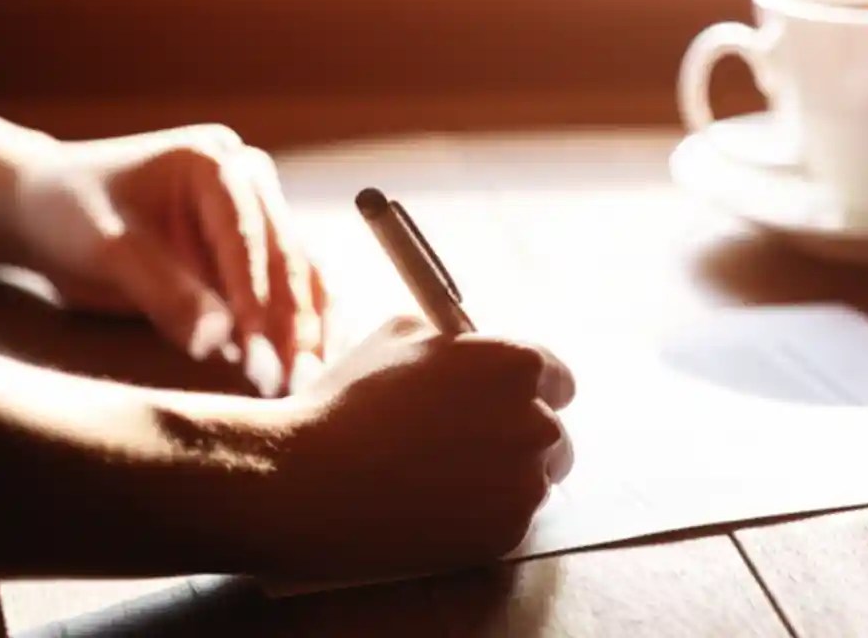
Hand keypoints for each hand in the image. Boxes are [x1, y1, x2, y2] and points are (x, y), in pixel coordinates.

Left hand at [8, 124, 327, 395]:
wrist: (48, 210)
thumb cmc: (68, 215)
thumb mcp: (106, 249)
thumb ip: (163, 291)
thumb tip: (218, 342)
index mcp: (214, 162)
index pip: (245, 233)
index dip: (252, 290)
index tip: (253, 343)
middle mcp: (250, 181)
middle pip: (286, 255)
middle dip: (293, 318)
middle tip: (297, 376)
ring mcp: (260, 214)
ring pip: (303, 274)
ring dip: (311, 327)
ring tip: (311, 377)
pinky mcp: (259, 250)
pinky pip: (297, 288)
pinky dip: (307, 325)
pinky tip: (314, 362)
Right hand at [254, 317, 575, 579]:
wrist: (309, 481)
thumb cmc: (349, 401)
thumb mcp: (402, 336)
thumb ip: (457, 344)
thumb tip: (470, 348)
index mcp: (517, 364)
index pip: (558, 381)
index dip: (527, 393)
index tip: (505, 406)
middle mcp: (536, 422)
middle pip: (553, 435)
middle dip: (520, 439)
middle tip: (472, 450)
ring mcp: (525, 482)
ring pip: (536, 481)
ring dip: (506, 481)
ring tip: (447, 481)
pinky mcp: (506, 532)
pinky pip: (510, 521)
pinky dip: (484, 518)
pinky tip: (437, 509)